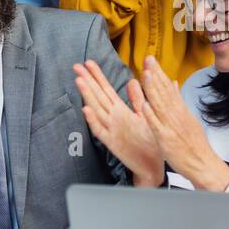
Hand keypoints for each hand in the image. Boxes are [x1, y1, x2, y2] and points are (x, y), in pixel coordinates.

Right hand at [73, 60, 163, 185]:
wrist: (151, 166)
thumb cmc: (147, 142)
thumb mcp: (143, 116)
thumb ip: (137, 100)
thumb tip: (133, 81)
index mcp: (121, 111)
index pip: (106, 89)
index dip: (98, 76)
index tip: (88, 62)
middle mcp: (113, 118)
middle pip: (98, 96)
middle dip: (88, 80)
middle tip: (76, 66)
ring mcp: (111, 130)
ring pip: (97, 110)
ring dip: (88, 96)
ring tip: (79, 81)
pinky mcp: (113, 143)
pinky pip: (101, 131)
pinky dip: (93, 121)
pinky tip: (86, 110)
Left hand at [137, 56, 228, 190]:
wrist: (204, 165)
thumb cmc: (194, 144)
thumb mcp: (189, 118)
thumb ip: (179, 101)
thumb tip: (174, 83)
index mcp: (181, 111)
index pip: (169, 88)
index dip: (159, 73)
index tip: (151, 60)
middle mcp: (177, 116)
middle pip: (164, 92)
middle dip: (155, 75)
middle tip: (147, 58)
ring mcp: (171, 127)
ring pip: (160, 105)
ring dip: (152, 89)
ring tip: (145, 74)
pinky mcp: (166, 140)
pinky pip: (157, 126)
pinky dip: (151, 115)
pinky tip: (145, 104)